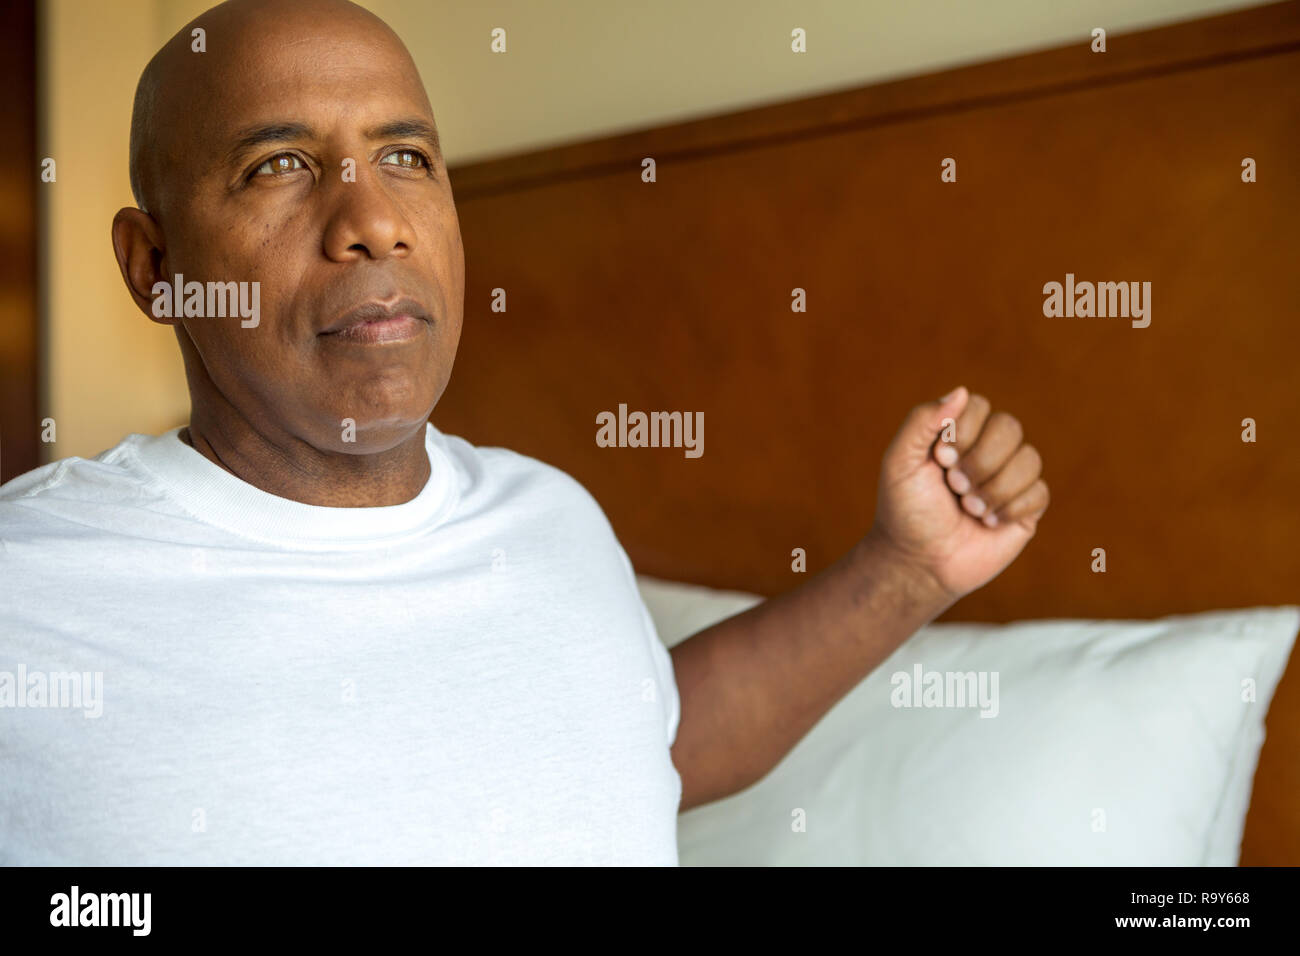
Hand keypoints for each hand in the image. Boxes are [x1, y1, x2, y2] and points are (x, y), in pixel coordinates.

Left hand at [868, 386, 1048, 601]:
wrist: (918, 562)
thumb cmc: (905, 511)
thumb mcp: (900, 462)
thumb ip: (922, 421)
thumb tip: (961, 391)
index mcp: (958, 434)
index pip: (980, 406)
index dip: (963, 432)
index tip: (940, 460)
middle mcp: (987, 451)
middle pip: (1009, 428)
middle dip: (979, 461)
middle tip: (955, 486)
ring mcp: (1009, 479)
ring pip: (1029, 459)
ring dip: (994, 488)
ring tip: (969, 509)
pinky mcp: (1026, 509)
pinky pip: (1040, 493)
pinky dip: (1011, 509)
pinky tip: (988, 523)